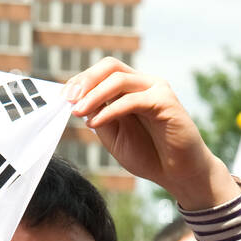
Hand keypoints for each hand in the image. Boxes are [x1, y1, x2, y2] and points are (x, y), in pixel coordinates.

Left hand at [64, 58, 238, 210]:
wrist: (179, 173)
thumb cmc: (149, 156)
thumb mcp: (115, 137)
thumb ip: (100, 119)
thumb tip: (78, 105)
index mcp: (131, 90)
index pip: (102, 73)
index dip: (80, 81)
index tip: (62, 98)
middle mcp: (144, 84)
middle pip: (110, 66)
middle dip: (85, 80)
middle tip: (68, 99)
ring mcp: (156, 90)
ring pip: (119, 79)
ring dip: (94, 94)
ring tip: (78, 112)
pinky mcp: (166, 101)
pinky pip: (133, 100)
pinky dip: (110, 110)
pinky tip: (96, 123)